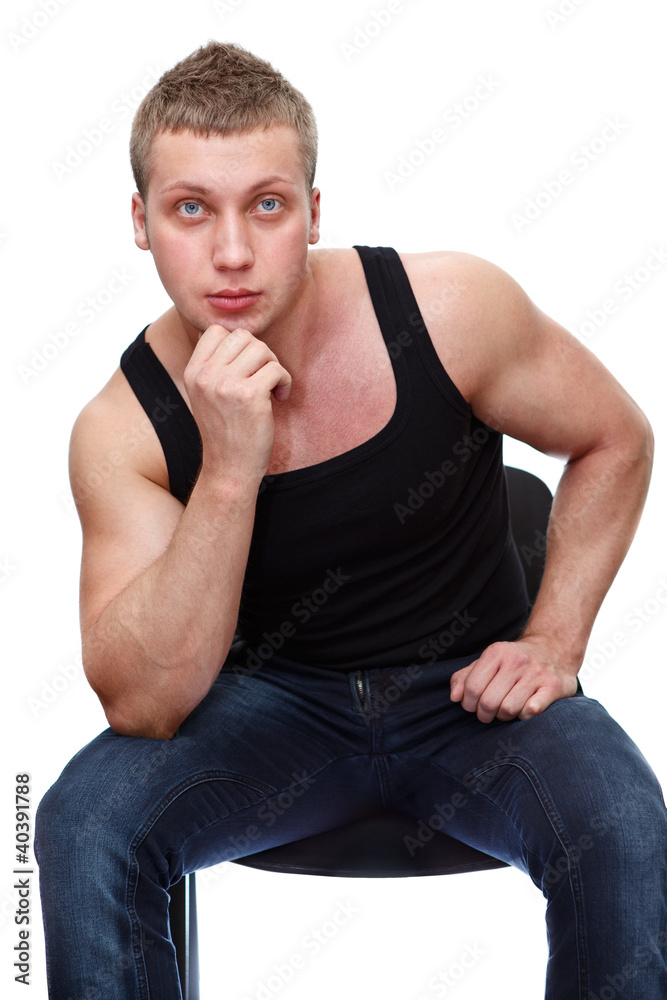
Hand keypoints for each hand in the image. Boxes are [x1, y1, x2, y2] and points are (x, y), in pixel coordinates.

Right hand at [184, 324, 290, 481]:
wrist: (229, 468)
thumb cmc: (225, 432)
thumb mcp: (206, 395)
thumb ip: (214, 367)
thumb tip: (234, 335)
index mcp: (193, 373)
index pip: (216, 331)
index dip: (238, 344)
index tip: (247, 367)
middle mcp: (205, 376)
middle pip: (243, 336)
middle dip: (260, 354)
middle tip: (264, 377)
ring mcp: (226, 385)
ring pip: (261, 349)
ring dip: (274, 366)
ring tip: (272, 388)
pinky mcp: (249, 396)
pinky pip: (276, 369)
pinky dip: (285, 382)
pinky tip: (280, 399)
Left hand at [449, 637, 578, 723]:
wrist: (554, 649)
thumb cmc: (514, 661)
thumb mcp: (488, 661)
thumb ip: (465, 677)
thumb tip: (454, 697)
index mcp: (496, 652)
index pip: (472, 687)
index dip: (468, 703)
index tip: (473, 706)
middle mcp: (516, 661)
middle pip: (488, 702)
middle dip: (484, 714)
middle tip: (488, 713)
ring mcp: (536, 673)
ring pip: (508, 709)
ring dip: (504, 716)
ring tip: (506, 710)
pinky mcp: (553, 686)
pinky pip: (531, 711)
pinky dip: (523, 716)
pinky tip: (524, 709)